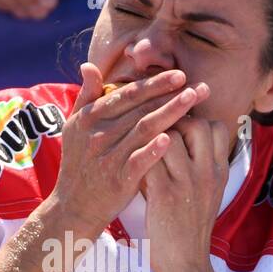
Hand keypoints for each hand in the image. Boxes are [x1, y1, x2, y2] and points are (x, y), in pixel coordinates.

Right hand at [51, 63, 206, 232]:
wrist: (73, 207)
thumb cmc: (79, 164)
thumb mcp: (74, 127)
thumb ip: (86, 96)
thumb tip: (88, 65)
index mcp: (89, 118)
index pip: (127, 95)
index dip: (154, 84)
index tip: (180, 75)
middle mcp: (97, 134)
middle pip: (140, 109)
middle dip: (171, 95)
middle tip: (199, 86)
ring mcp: (107, 157)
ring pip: (143, 130)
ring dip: (170, 113)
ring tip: (194, 101)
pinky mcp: (116, 180)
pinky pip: (136, 162)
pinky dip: (152, 151)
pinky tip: (170, 139)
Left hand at [143, 107, 231, 271]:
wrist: (186, 264)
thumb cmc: (190, 228)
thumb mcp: (208, 193)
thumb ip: (201, 165)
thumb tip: (181, 137)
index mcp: (220, 171)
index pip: (217, 126)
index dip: (196, 120)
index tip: (178, 127)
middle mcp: (208, 173)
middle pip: (195, 124)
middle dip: (173, 122)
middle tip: (155, 135)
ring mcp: (188, 183)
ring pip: (169, 137)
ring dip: (151, 138)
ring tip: (140, 149)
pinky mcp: (165, 195)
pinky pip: (149, 160)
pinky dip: (137, 157)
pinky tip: (129, 164)